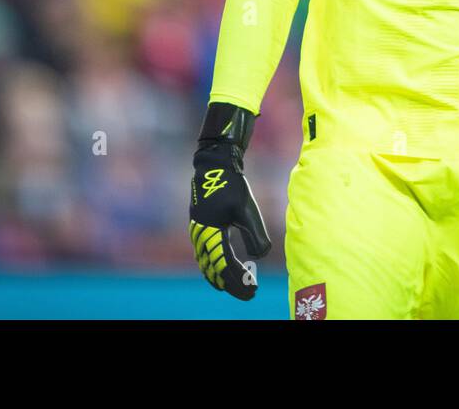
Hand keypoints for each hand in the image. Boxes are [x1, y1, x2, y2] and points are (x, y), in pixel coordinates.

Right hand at [189, 103, 271, 300]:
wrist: (214, 164)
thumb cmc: (231, 185)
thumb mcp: (247, 209)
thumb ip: (255, 234)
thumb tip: (260, 256)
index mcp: (212, 233)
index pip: (225, 267)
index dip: (239, 282)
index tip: (253, 291)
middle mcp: (201, 236)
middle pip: (214, 269)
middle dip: (232, 284)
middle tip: (250, 293)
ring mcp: (198, 231)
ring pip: (207, 263)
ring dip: (222, 276)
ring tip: (235, 286)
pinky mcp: (200, 226)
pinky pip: (204, 253)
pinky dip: (214, 265)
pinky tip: (223, 267)